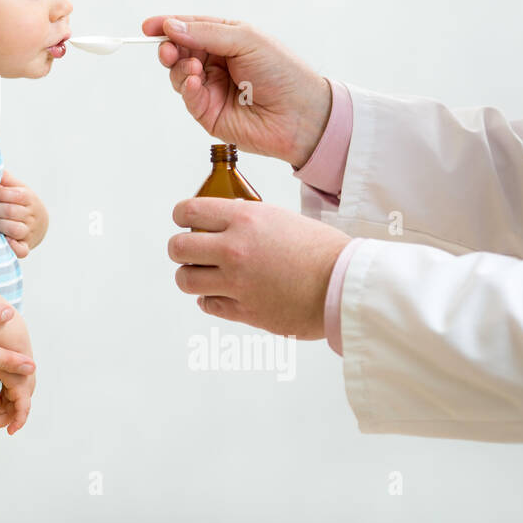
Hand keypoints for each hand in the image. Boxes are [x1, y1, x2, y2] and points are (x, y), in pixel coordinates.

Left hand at [0, 171, 48, 257]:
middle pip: (11, 211)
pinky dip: (13, 247)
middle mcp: (31, 216)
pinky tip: (5, 241)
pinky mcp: (25, 247)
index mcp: (29, 198)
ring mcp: (29, 232)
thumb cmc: (22, 203)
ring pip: (14, 229)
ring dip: (1, 225)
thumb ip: (6, 179)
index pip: (15, 194)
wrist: (39, 224)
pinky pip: (21, 250)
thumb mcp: (18, 188)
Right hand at [141, 14, 332, 168]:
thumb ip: (206, 33)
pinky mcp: (209, 113)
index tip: (149, 27)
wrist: (301, 115)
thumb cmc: (282, 72)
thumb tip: (171, 27)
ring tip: (194, 69)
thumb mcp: (246, 40)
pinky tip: (196, 83)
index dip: (169, 26)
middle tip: (168, 49)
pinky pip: (188, 97)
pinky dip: (187, 88)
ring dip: (180, 68)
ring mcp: (211, 88)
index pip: (191, 29)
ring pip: (178, 74)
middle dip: (169, 48)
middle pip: (179, 51)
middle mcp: (216, 63)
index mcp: (227, 40)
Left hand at [167, 198, 349, 338]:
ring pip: (185, 279)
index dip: (181, 216)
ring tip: (204, 274)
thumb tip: (219, 224)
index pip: (187, 211)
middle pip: (177, 247)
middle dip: (181, 248)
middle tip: (192, 251)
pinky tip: (222, 294)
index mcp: (243, 218)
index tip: (184, 221)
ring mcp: (236, 282)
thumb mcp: (279, 217)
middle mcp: (233, 249)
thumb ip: (245, 220)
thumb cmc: (321, 249)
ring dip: (191, 276)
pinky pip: (207, 305)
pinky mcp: (244, 311)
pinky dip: (210, 299)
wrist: (345, 284)